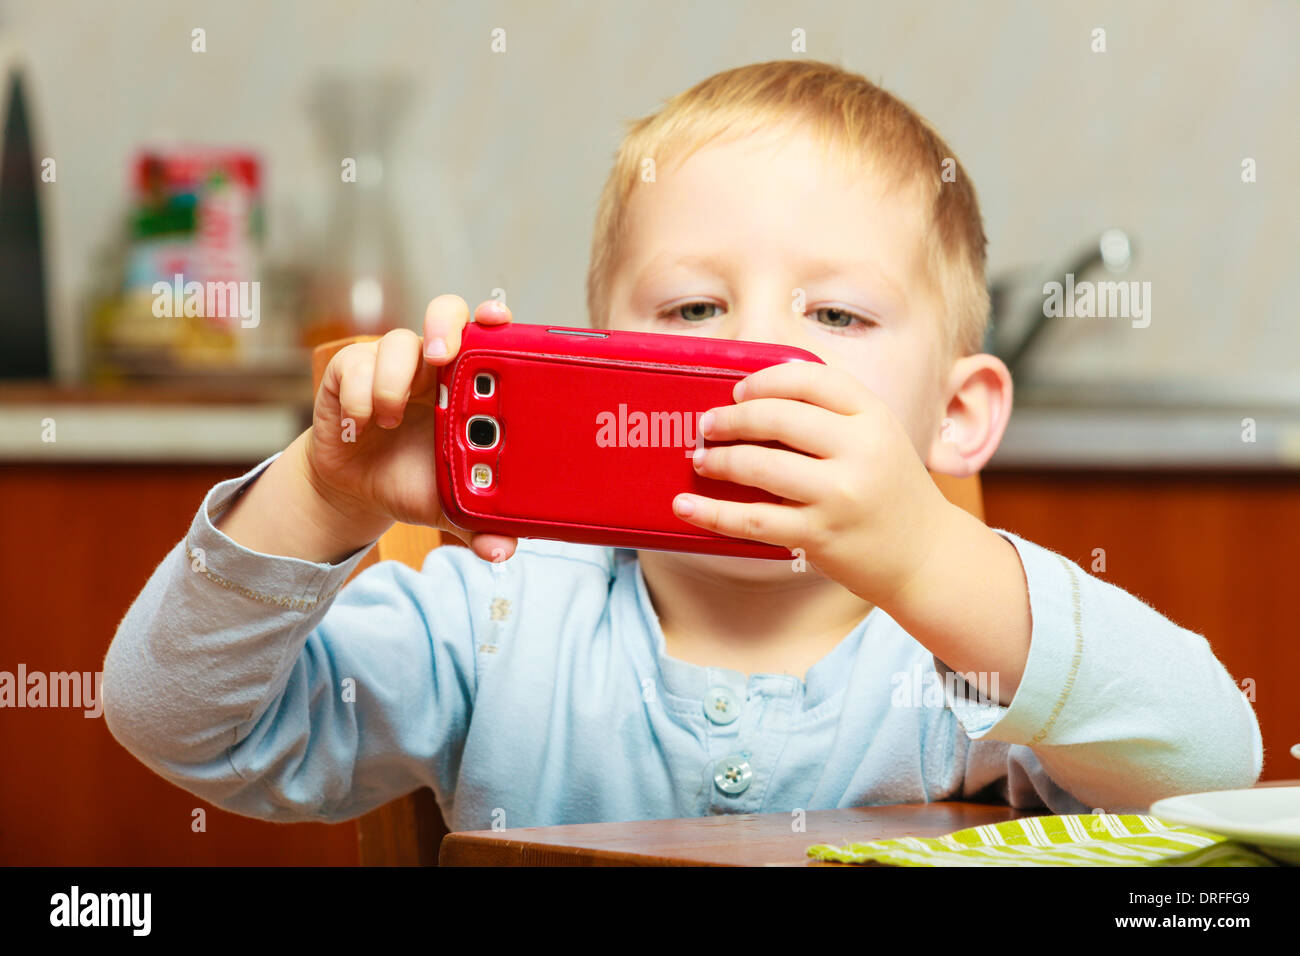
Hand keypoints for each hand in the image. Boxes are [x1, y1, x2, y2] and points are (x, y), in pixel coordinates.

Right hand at [303, 294, 520, 562]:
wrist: (361, 491)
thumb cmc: (417, 482)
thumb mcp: (452, 506)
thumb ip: (481, 524)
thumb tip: (502, 552)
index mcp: (469, 385)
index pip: (488, 337)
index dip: (494, 321)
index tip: (499, 323)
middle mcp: (434, 366)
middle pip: (445, 313)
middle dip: (445, 325)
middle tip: (441, 357)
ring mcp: (392, 365)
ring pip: (396, 342)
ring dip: (393, 381)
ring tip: (389, 421)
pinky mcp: (350, 372)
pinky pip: (354, 364)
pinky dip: (358, 395)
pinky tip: (361, 426)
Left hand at [670, 360, 956, 606]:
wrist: (925, 555)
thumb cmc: (890, 490)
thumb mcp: (878, 437)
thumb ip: (833, 414)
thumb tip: (756, 396)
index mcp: (874, 416)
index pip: (810, 379)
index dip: (765, 380)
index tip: (739, 391)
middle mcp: (860, 451)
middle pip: (778, 416)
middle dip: (732, 418)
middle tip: (707, 425)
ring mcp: (839, 495)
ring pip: (760, 465)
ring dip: (719, 460)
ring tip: (701, 459)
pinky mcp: (819, 535)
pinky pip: (752, 520)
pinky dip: (711, 513)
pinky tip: (684, 506)